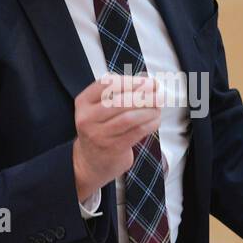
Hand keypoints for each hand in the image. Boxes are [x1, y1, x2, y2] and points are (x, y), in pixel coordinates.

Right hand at [72, 74, 161, 200]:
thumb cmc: (102, 129)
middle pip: (120, 101)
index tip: (147, 81)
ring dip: (148, 111)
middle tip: (159, 94)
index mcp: (83, 102)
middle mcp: (87, 118)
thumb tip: (148, 81)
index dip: (130, 81)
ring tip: (158, 107)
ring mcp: (99, 135)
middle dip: (144, 95)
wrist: (91, 161)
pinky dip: (150, 124)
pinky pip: (136, 132)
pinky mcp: (113, 148)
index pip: (107, 84)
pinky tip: (156, 120)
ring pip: (129, 118)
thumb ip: (120, 93)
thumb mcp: (101, 108)